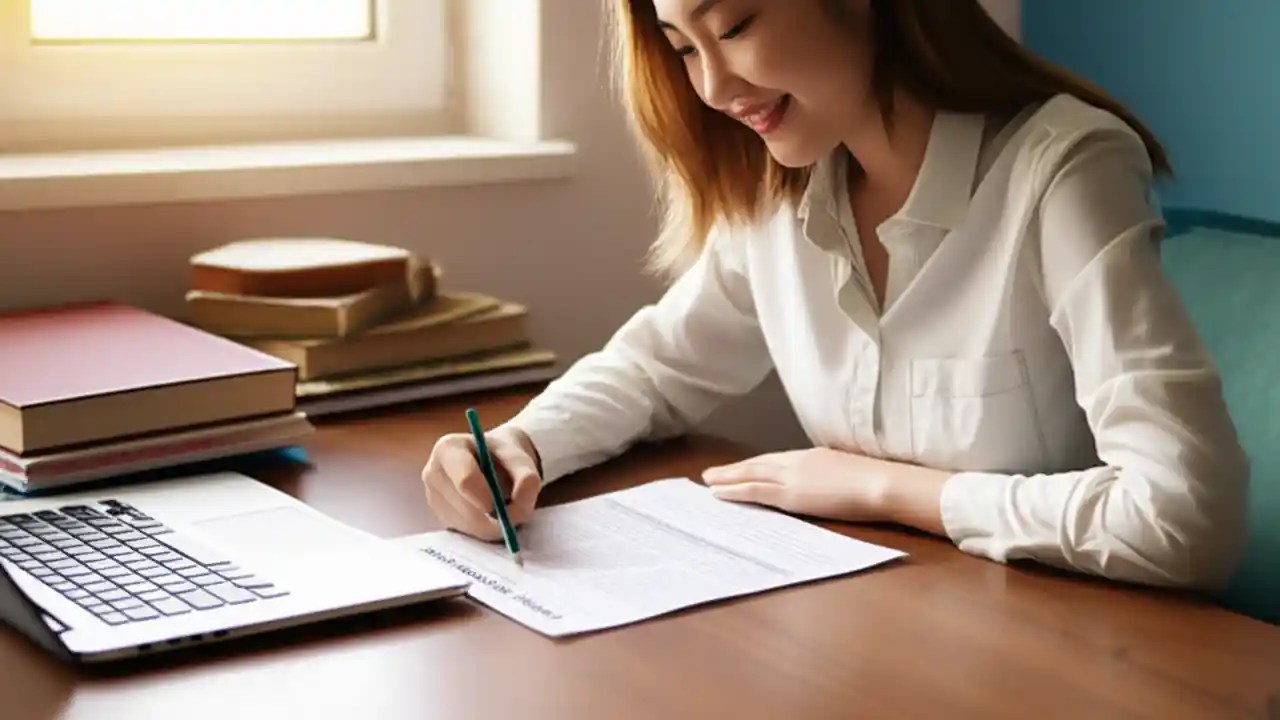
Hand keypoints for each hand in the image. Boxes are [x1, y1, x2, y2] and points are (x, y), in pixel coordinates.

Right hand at [421, 425, 541, 541]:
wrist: (490, 462)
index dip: (488, 497)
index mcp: (448, 449)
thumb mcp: (519, 458)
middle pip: (467, 508)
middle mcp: (433, 473)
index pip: (465, 480)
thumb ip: (526, 475)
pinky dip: (485, 530)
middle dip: (496, 516)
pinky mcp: (440, 518)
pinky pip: (466, 534)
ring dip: (493, 525)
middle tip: (515, 511)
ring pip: (469, 525)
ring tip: (503, 507)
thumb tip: (523, 497)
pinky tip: (489, 514)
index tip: (504, 505)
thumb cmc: (501, 458)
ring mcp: (433, 498)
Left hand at [702, 448, 950, 532]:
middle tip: (711, 473)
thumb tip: (829, 483)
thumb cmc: (875, 480)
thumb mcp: (848, 471)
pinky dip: (735, 490)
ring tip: (708, 481)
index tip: (741, 467)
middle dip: (734, 469)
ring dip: (727, 478)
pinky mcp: (790, 495)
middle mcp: (797, 462)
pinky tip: (719, 493)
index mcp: (813, 456)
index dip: (756, 464)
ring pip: (750, 475)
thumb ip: (831, 476)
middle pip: (758, 464)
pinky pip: (755, 491)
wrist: (880, 483)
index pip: (776, 460)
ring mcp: (792, 477)